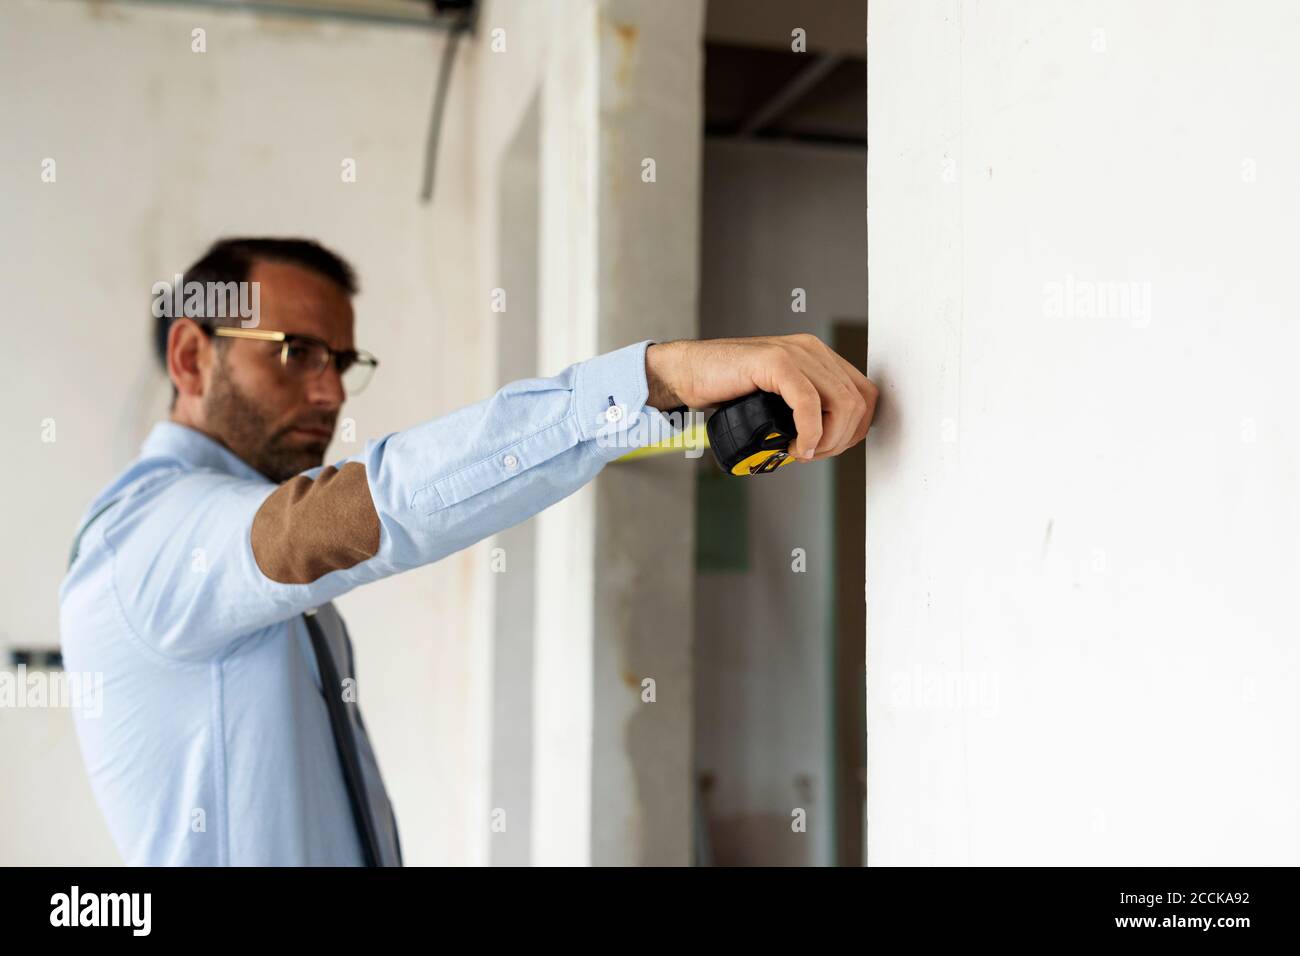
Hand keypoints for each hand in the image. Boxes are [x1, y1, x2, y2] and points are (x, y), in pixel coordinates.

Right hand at [645, 334, 878, 460]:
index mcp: (818, 356)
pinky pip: (810, 403)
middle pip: (858, 402)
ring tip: (799, 451)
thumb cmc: (728, 390)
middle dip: (841, 440)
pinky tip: (795, 446)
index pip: (865, 394)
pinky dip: (810, 432)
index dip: (856, 429)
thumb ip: (806, 408)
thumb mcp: (778, 399)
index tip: (828, 448)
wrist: (688, 373)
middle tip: (810, 454)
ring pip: (842, 403)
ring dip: (827, 440)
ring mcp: (795, 352)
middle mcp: (812, 350)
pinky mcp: (775, 361)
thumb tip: (834, 440)